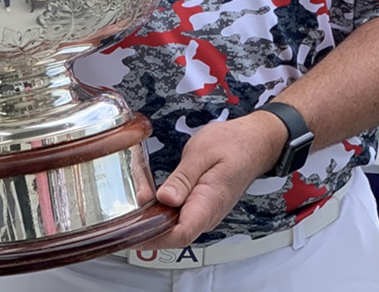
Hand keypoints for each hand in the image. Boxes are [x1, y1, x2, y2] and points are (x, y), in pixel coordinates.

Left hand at [135, 110, 285, 248]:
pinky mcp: (201, 207)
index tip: (131, 229)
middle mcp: (208, 215)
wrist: (255, 142)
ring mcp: (204, 213)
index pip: (180, 234)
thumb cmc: (233, 144)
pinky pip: (178, 216)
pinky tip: (148, 198)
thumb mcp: (202, 153)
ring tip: (133, 200)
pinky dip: (161, 210)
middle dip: (146, 227)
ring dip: (152, 218)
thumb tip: (165, 199)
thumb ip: (183, 178)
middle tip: (124, 212)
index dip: (153, 236)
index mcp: (209, 203)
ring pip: (174, 227)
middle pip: (172, 235)